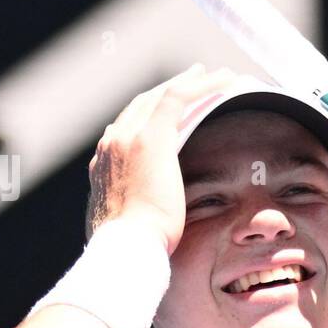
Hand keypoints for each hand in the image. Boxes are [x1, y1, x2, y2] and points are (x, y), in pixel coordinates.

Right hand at [88, 63, 236, 253]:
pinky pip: (178, 98)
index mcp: (103, 168)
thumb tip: (140, 226)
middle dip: (166, 92)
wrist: (127, 248)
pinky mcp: (151, 138)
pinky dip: (201, 85)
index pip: (126, 129)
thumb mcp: (128, 229)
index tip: (166, 111)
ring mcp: (127, 139)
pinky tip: (224, 79)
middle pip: (141, 106)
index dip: (148, 115)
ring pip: (159, 97)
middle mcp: (110, 146)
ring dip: (188, 83)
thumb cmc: (131, 251)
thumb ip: (132, 217)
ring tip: (212, 76)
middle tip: (191, 80)